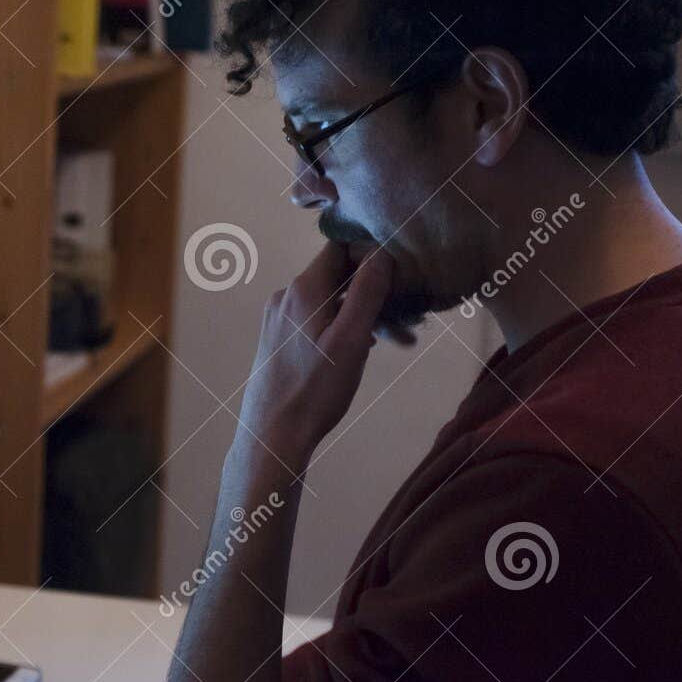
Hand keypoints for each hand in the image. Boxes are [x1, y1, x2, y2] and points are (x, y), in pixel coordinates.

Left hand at [237, 243, 394, 467]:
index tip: (400, 271)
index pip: (341, 245)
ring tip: (398, 339)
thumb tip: (382, 250)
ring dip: (363, 313)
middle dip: (375, 289)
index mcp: (304, 289)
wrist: (272, 436)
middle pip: (338, 275)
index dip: (372, 251)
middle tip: (409, 316)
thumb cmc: (315, 390)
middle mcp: (286, 296)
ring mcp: (279, 317)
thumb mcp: (351, 339)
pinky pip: (317, 319)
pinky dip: (343, 327)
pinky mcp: (278, 339)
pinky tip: (365, 348)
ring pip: (330, 301)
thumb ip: (367, 292)